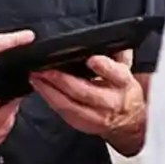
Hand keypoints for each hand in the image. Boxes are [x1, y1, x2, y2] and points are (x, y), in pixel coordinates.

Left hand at [29, 49, 146, 155]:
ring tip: (36, 76)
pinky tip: (40, 87)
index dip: (104, 67)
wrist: (128, 120)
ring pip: (69, 105)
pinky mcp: (83, 124)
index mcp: (123, 84)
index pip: (116, 74)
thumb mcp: (126, 67)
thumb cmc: (122, 89)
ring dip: (49, 90)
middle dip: (62, 80)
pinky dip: (49, 99)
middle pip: (85, 92)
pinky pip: (62, 112)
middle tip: (46, 69)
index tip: (91, 59)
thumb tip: (112, 39)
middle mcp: (110, 102)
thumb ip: (118, 52)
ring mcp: (96, 116)